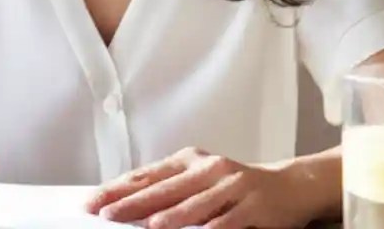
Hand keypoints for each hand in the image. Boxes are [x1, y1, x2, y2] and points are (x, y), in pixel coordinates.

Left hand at [85, 147, 316, 228]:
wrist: (290, 186)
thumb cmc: (236, 187)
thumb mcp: (201, 180)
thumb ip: (169, 190)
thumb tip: (127, 205)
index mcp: (190, 161)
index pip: (147, 175)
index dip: (119, 188)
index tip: (93, 200)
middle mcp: (210, 169)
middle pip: (165, 189)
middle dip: (133, 203)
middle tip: (107, 214)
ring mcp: (233, 186)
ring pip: (196, 204)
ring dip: (171, 216)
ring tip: (149, 225)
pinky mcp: (254, 205)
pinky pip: (229, 221)